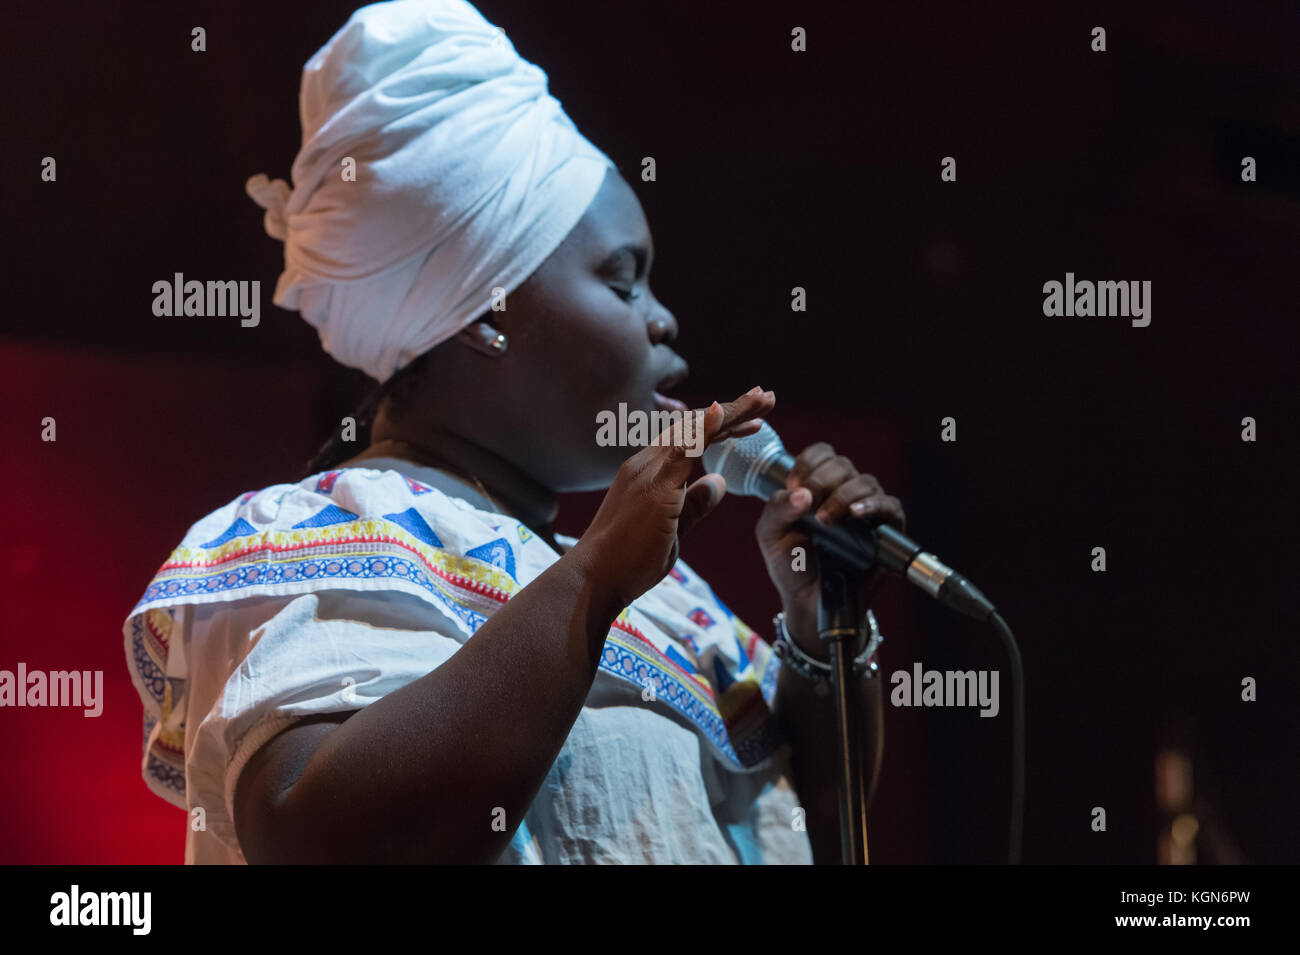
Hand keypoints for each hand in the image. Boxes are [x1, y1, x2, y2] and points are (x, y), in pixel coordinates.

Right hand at [571, 387, 775, 610]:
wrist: (595, 578)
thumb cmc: (628, 560)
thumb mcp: (673, 528)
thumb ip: (695, 504)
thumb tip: (720, 481)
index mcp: (649, 472)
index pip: (690, 439)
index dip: (722, 426)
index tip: (753, 421)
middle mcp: (645, 463)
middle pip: (695, 426)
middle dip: (733, 410)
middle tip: (767, 397)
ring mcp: (647, 471)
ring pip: (694, 431)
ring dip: (731, 412)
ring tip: (764, 399)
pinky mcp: (653, 487)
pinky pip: (682, 450)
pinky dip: (705, 428)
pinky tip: (724, 412)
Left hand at [754, 437, 905, 659]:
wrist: (809, 602)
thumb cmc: (791, 565)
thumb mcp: (771, 535)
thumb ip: (777, 509)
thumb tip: (803, 494)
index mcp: (816, 487)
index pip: (821, 455)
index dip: (808, 463)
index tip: (794, 485)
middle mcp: (843, 493)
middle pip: (842, 465)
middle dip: (822, 480)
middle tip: (808, 506)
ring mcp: (867, 510)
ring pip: (865, 482)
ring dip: (842, 496)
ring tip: (825, 520)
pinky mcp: (886, 530)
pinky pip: (889, 506)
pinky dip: (873, 505)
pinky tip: (856, 513)